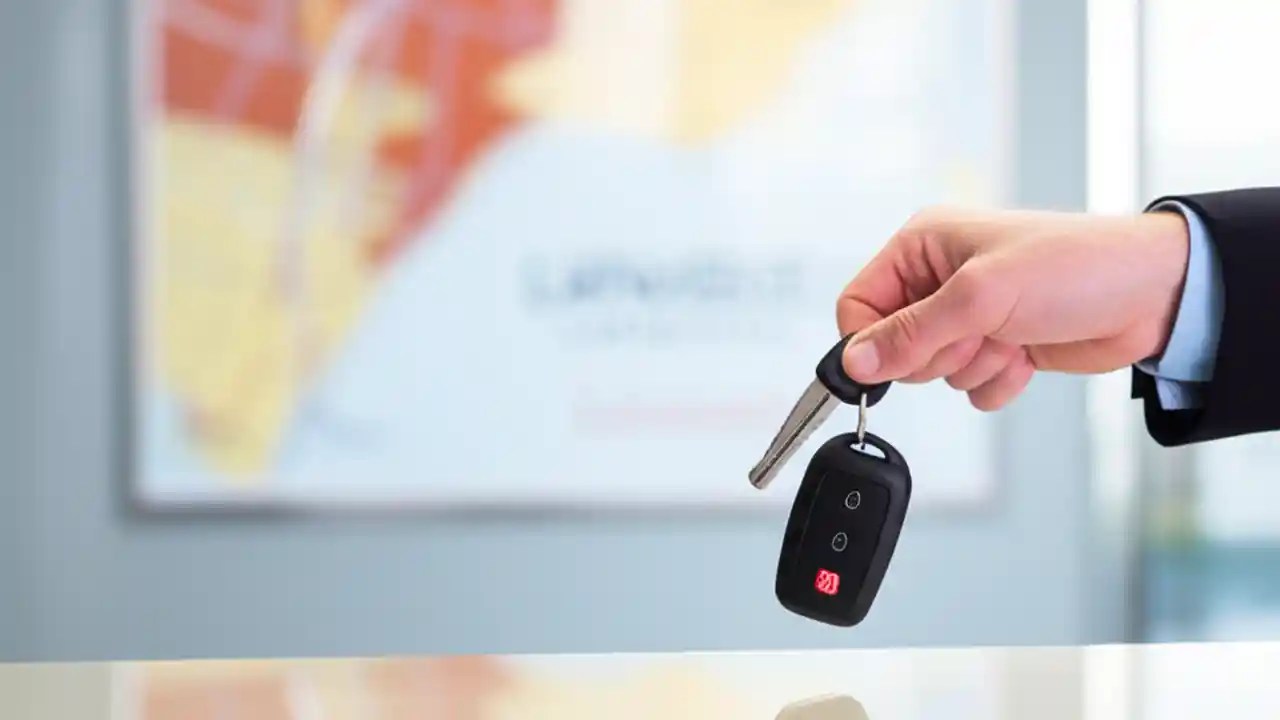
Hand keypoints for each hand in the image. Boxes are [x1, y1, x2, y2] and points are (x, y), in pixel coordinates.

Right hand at [837, 206, 1190, 410]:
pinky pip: (970, 386)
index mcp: (923, 245)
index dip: (871, 339)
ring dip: (973, 366)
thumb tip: (855, 362)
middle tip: (977, 332)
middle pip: (895, 344)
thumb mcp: (980, 297)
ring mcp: (971, 314)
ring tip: (1011, 337)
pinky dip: (997, 380)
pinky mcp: (998, 344)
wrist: (1154, 294)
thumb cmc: (1076, 266)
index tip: (896, 361)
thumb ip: (911, 332)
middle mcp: (941, 277)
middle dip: (937, 352)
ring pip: (934, 370)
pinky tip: (1026, 354)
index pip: (859, 303)